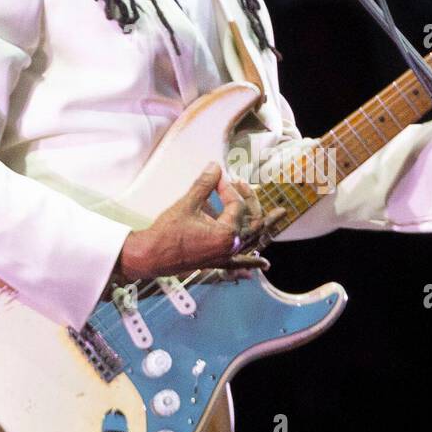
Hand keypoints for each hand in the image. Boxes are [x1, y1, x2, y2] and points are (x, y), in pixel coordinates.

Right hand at [113, 164, 285, 284]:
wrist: (151, 256)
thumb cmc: (168, 233)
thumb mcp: (188, 204)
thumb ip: (205, 184)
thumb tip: (215, 166)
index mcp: (227, 234)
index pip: (237, 205)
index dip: (229, 188)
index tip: (218, 178)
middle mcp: (231, 247)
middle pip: (252, 220)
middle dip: (251, 200)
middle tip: (245, 185)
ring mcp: (226, 256)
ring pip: (253, 239)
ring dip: (266, 226)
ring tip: (280, 215)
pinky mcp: (217, 262)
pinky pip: (239, 263)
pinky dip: (252, 263)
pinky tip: (264, 265)